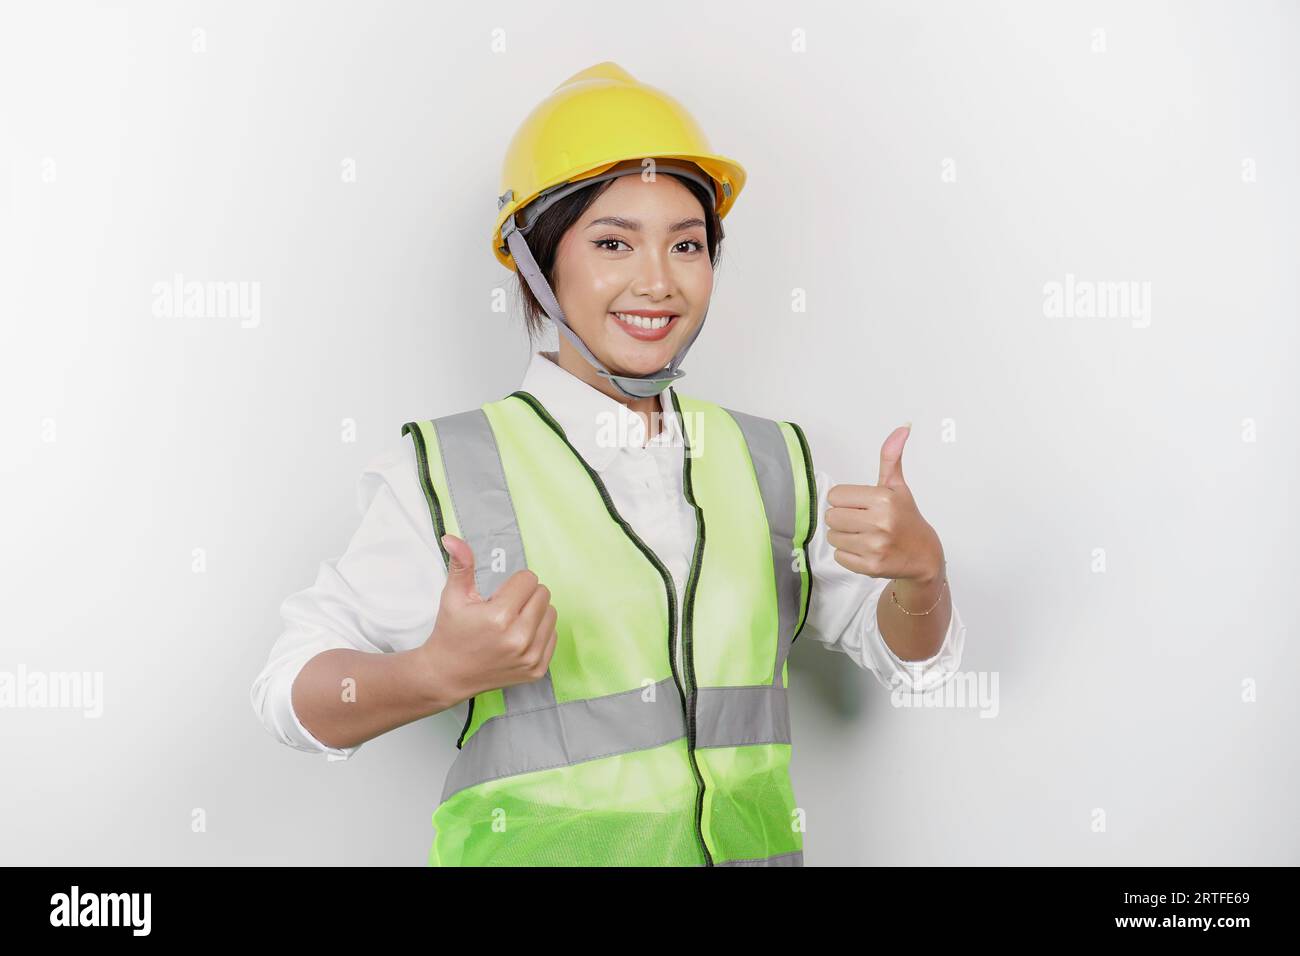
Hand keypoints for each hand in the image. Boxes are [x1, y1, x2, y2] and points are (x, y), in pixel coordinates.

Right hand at [417, 533, 558, 703]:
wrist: (448, 675)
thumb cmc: (451, 632)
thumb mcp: (453, 597)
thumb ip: (461, 565)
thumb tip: (453, 538)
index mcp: (499, 617)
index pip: (529, 579)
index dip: (513, 584)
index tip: (499, 595)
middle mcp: (519, 638)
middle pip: (543, 594)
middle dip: (526, 596)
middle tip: (505, 608)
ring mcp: (530, 657)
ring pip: (552, 613)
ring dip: (535, 612)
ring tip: (513, 622)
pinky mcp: (537, 669)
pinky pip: (553, 635)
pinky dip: (540, 632)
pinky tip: (519, 637)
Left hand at [825, 424, 944, 582]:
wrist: (924, 556)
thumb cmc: (906, 518)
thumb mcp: (897, 486)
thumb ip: (891, 457)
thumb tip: (903, 427)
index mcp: (883, 498)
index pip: (835, 495)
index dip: (845, 500)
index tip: (861, 505)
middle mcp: (880, 522)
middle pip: (830, 516)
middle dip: (842, 518)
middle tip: (861, 521)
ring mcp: (875, 546)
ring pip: (833, 536)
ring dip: (844, 537)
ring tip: (865, 536)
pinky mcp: (870, 566)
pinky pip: (839, 556)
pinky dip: (848, 555)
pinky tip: (866, 550)